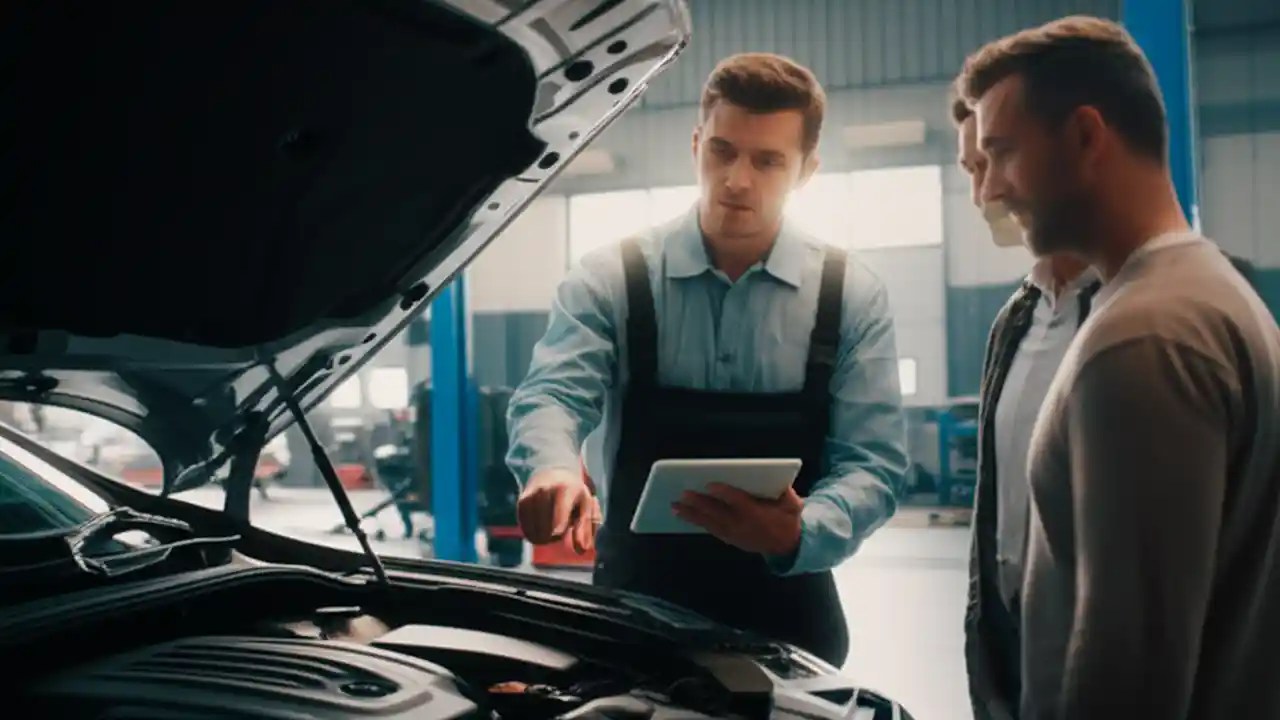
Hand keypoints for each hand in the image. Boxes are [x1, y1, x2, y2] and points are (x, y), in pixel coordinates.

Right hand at [517, 468, 600, 553]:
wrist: (552, 473)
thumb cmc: (574, 495)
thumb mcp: (586, 507)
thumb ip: (585, 529)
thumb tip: (582, 550)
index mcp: (566, 491)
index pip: (559, 511)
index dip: (558, 525)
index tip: (557, 533)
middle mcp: (545, 491)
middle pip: (547, 530)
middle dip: (556, 536)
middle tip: (562, 528)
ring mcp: (532, 496)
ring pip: (536, 534)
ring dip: (545, 537)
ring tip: (552, 525)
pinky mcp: (522, 502)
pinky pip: (527, 531)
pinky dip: (535, 534)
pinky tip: (542, 526)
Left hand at [673, 483, 802, 556]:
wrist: (788, 546)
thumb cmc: (788, 519)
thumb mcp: (792, 505)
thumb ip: (787, 494)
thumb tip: (782, 483)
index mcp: (757, 514)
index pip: (738, 501)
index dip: (723, 493)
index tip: (710, 484)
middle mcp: (742, 525)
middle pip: (717, 512)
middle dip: (699, 503)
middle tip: (684, 494)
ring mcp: (734, 534)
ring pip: (710, 523)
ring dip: (691, 515)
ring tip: (675, 506)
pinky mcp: (730, 539)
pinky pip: (711, 530)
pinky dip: (697, 523)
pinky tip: (685, 516)